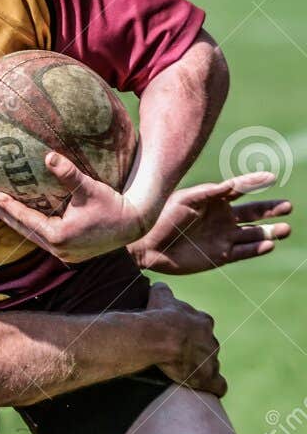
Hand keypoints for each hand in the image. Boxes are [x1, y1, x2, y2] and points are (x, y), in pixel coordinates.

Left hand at [0, 152, 154, 262]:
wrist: (135, 225)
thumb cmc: (113, 204)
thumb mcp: (89, 188)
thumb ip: (68, 173)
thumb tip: (48, 156)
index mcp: (59, 236)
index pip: (27, 220)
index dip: (9, 207)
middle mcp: (59, 250)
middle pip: (27, 231)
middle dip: (9, 216)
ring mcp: (65, 255)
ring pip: (36, 238)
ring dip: (21, 224)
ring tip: (5, 210)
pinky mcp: (72, 255)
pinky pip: (47, 242)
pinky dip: (36, 230)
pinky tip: (29, 220)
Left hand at [129, 171, 291, 274]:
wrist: (145, 246)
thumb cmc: (161, 218)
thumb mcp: (185, 200)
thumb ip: (210, 192)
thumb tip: (234, 184)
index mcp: (214, 200)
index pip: (240, 189)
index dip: (255, 182)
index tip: (271, 177)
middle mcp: (222, 218)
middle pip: (254, 212)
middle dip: (271, 209)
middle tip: (287, 207)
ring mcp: (223, 237)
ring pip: (253, 234)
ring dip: (270, 231)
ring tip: (285, 228)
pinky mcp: (220, 256)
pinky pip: (244, 252)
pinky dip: (257, 249)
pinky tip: (269, 244)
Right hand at [145, 282, 224, 396]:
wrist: (159, 336)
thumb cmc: (158, 317)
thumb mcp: (160, 297)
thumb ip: (163, 291)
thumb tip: (159, 285)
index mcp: (202, 322)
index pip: (201, 327)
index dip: (188, 333)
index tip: (176, 338)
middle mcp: (211, 340)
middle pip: (207, 348)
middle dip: (195, 353)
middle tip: (177, 357)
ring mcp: (211, 360)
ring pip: (210, 366)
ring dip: (201, 370)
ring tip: (185, 376)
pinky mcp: (208, 377)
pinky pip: (218, 385)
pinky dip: (214, 388)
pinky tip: (208, 389)